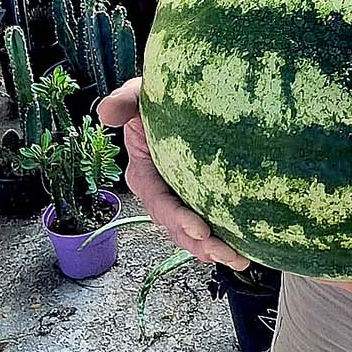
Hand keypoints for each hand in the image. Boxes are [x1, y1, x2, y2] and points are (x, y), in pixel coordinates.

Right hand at [98, 77, 249, 270]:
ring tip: (240, 258)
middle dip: (200, 244)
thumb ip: (125, 101)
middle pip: (177, 226)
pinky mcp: (200, 196)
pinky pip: (210, 221)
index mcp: (143, 173)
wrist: (186, 94)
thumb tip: (107, 112)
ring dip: (215, 249)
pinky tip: (244, 248)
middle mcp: (161, 192)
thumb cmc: (160, 95)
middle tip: (226, 253)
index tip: (201, 229)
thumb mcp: (139, 93)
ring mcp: (181, 197)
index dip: (178, 219)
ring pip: (194, 232)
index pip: (159, 202)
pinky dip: (225, 237)